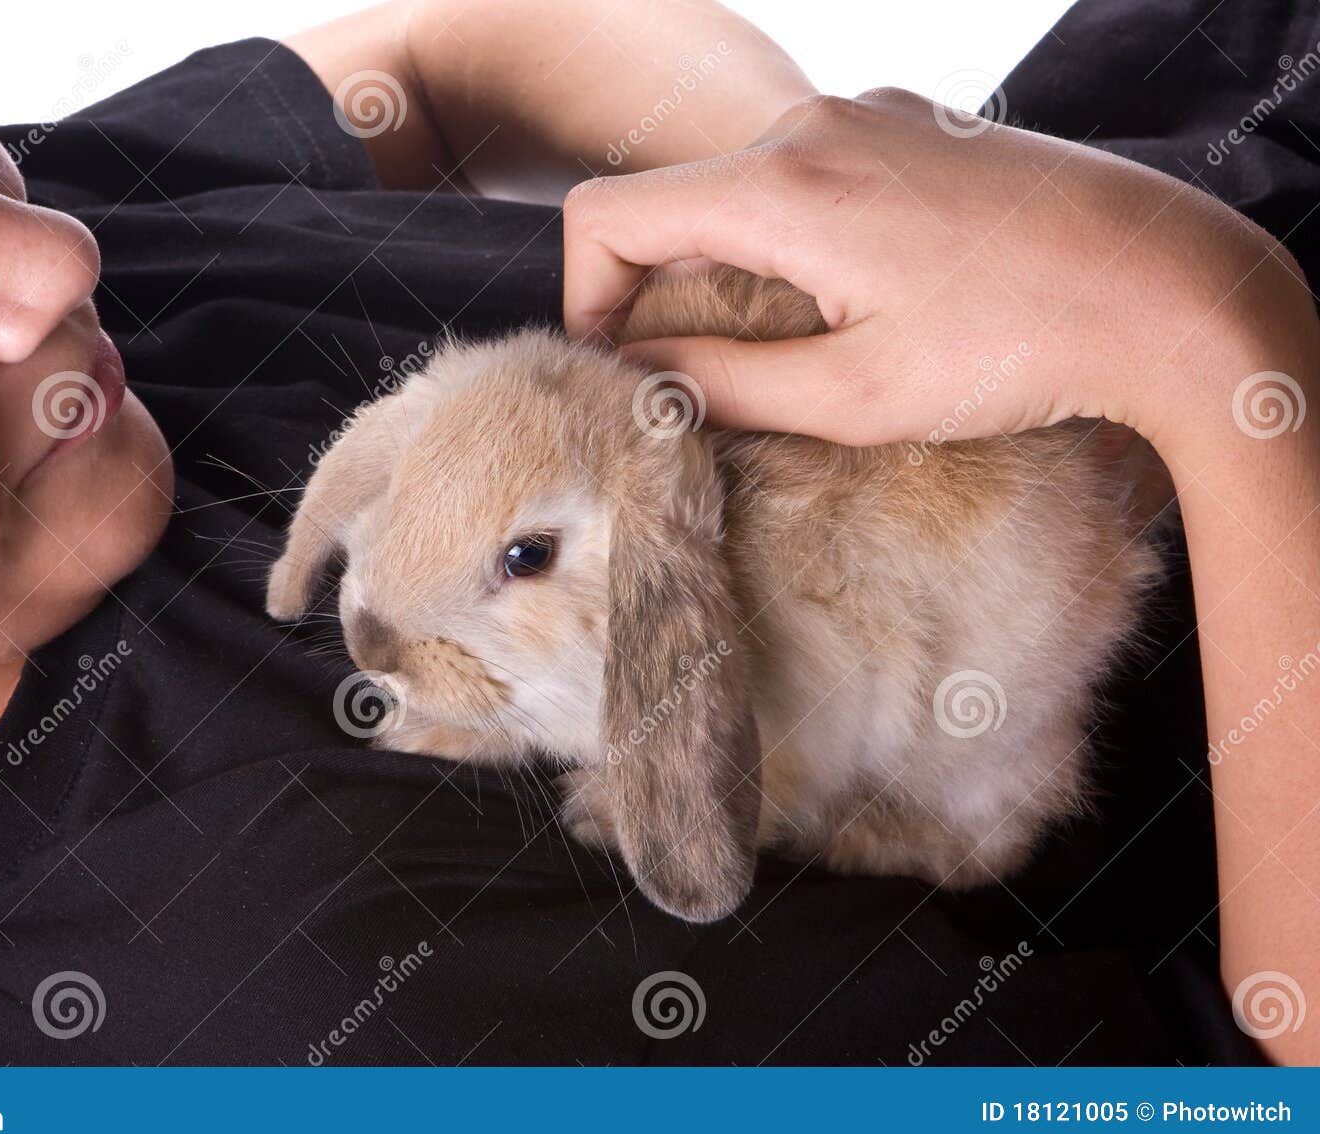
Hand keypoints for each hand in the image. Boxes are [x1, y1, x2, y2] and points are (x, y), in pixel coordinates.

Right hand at [563, 87, 1305, 457]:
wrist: (1169, 287)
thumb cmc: (1015, 347)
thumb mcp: (851, 395)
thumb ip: (721, 381)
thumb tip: (635, 375)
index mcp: (782, 188)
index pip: (609, 217)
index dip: (586, 298)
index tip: (620, 365)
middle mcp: (815, 128)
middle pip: (674, 202)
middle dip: (663, 293)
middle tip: (703, 379)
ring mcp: (871, 116)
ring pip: (746, 190)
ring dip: (737, 268)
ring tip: (798, 349)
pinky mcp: (916, 126)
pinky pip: (814, 175)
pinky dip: (800, 239)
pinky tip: (863, 300)